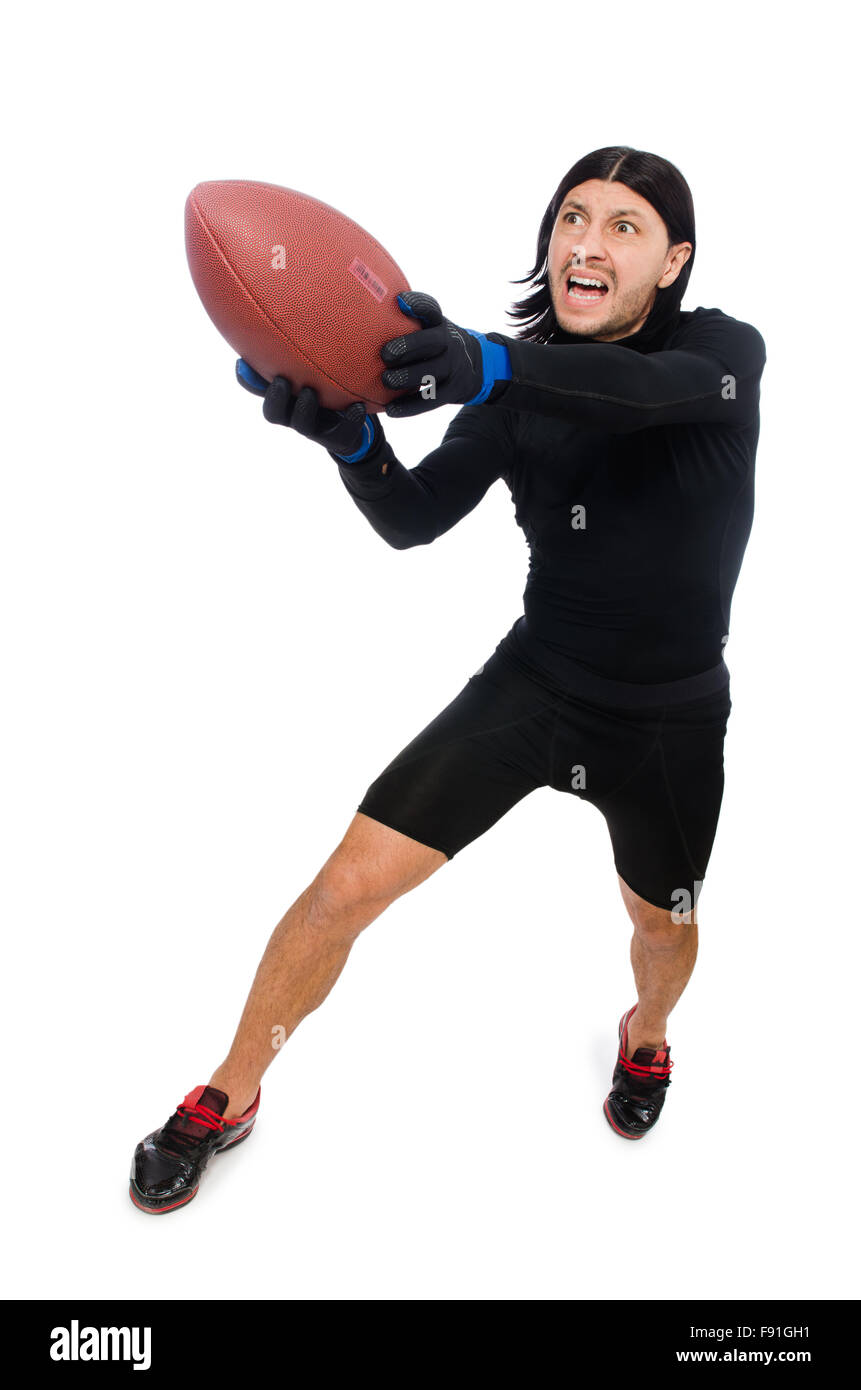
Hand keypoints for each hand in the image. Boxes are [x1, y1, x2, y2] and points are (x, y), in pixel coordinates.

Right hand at [235, 359, 378, 460]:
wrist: (351, 423)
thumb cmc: (322, 394)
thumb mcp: (302, 378)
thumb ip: (280, 365)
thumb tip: (249, 353)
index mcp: (284, 405)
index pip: (262, 397)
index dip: (256, 388)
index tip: (252, 366)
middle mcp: (295, 418)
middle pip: (276, 415)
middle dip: (277, 399)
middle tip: (283, 380)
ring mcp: (316, 430)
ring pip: (303, 425)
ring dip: (305, 408)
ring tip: (311, 392)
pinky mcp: (338, 438)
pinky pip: (343, 431)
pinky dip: (351, 418)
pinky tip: (358, 406)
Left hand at [380, 291, 510, 417]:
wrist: (478, 366)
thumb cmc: (438, 344)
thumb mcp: (433, 327)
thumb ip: (409, 320)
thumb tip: (369, 310)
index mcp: (440, 324)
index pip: (431, 309)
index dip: (418, 304)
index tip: (400, 302)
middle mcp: (450, 343)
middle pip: (431, 342)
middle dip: (408, 346)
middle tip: (385, 354)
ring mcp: (454, 367)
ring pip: (430, 372)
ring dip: (407, 377)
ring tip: (386, 380)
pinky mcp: (453, 391)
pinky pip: (430, 400)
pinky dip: (410, 406)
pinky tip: (391, 410)